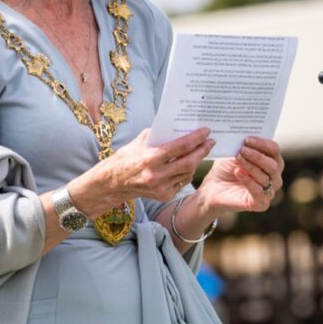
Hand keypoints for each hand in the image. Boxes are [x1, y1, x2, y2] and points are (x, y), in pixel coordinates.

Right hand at [70, 128, 214, 214]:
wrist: (112, 183)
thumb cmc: (125, 159)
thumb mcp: (139, 142)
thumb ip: (158, 136)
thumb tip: (177, 127)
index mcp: (150, 158)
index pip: (181, 146)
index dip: (196, 138)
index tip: (206, 131)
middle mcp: (157, 175)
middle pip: (189, 162)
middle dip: (202, 151)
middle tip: (210, 142)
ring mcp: (161, 187)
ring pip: (187, 173)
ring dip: (196, 162)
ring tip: (200, 151)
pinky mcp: (163, 196)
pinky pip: (181, 182)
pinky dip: (186, 173)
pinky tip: (187, 166)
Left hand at [201, 137, 283, 214]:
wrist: (213, 188)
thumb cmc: (226, 169)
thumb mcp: (234, 153)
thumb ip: (243, 146)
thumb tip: (245, 135)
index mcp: (271, 161)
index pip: (274, 150)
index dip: (262, 143)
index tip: (247, 139)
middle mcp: (274, 177)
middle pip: (273, 164)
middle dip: (257, 156)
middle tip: (242, 150)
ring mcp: (269, 191)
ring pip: (265, 177)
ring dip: (250, 166)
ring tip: (237, 159)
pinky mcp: (261, 204)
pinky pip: (259, 192)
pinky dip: (249, 181)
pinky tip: (238, 173)